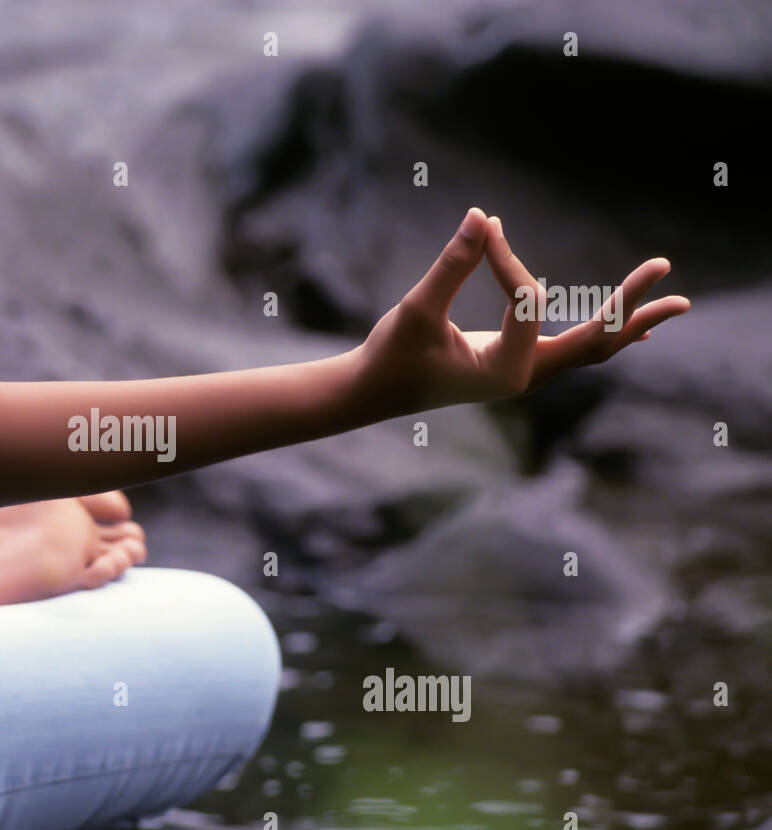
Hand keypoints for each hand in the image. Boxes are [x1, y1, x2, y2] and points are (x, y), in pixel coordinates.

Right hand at [354, 208, 690, 414]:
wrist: (373, 393)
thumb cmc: (392, 355)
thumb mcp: (418, 308)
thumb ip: (453, 264)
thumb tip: (484, 215)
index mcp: (505, 371)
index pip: (529, 302)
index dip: (510, 261)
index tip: (486, 227)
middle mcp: (525, 377)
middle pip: (595, 340)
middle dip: (632, 304)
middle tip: (665, 266)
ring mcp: (525, 375)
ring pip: (591, 349)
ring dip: (633, 324)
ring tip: (678, 303)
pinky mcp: (517, 366)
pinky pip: (574, 352)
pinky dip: (606, 336)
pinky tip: (636, 330)